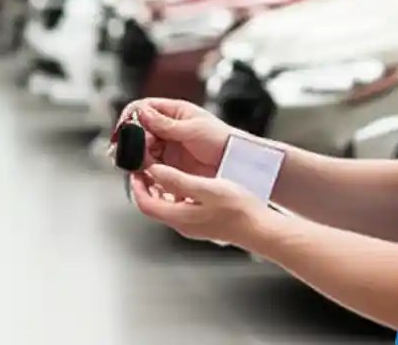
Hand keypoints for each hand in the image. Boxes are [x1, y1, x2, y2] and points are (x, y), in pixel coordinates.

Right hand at [112, 98, 234, 177]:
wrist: (237, 163)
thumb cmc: (221, 140)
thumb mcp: (193, 129)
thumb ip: (165, 123)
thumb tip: (141, 112)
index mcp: (175, 112)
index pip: (144, 108)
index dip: (131, 116)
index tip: (124, 127)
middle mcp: (168, 128)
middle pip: (139, 130)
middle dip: (131, 139)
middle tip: (128, 149)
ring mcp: (168, 147)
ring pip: (142, 148)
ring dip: (136, 155)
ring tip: (139, 162)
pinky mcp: (170, 165)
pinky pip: (150, 164)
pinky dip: (143, 167)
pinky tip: (144, 172)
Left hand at [130, 164, 271, 245]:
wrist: (261, 229)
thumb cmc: (239, 210)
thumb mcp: (206, 188)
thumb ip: (178, 180)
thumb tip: (155, 172)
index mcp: (179, 217)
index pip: (145, 204)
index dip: (137, 186)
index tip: (136, 170)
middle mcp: (183, 224)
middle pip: (154, 206)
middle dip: (147, 186)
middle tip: (147, 167)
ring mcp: (193, 226)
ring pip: (167, 206)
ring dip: (161, 189)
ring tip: (164, 170)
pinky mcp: (203, 224)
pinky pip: (181, 208)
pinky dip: (176, 194)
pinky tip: (187, 181)